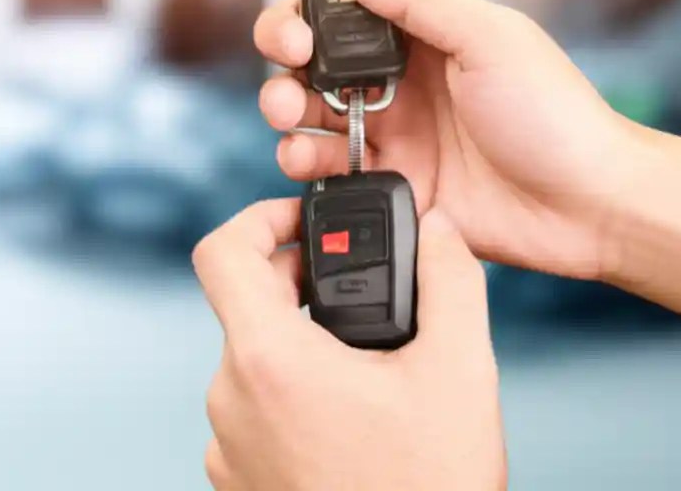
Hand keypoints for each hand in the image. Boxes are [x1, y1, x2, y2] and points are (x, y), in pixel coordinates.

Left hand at [193, 200, 504, 490]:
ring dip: (301, 349)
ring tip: (366, 373)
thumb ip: (450, 282)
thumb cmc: (429, 489)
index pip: (221, 251)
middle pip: (246, 306)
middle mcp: (229, 398)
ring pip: (253, 362)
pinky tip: (348, 423)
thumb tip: (442, 230)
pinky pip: (252, 414)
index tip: (303, 223)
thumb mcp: (459, 373)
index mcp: (268, 359)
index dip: (259, 217)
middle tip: (362, 299)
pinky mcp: (235, 482)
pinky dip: (291, 400)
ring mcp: (226, 446)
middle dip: (302, 289)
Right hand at [255, 0, 636, 279]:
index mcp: (420, 37)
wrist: (590, 207)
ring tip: (296, 129)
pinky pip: (328, 176)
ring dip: (286, 121)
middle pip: (309, 69)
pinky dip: (308, 169)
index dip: (301, 19)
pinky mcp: (390, 188)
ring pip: (308, 122)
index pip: (337, 14)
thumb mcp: (487, 36)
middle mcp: (397, 84)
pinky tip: (319, 166)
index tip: (295, 36)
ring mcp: (392, 138)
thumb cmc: (556, 115)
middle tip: (290, 87)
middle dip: (282, 73)